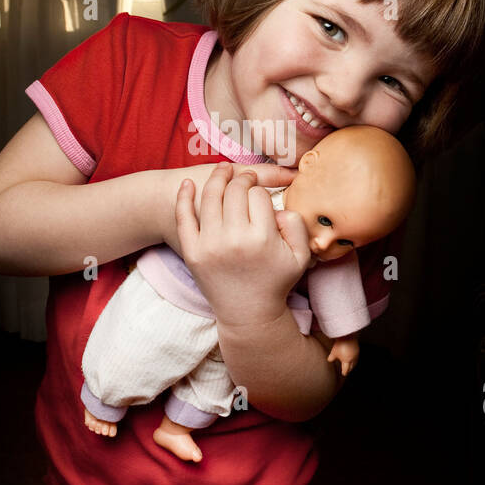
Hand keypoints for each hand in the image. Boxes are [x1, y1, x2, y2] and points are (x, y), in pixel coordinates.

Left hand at [175, 162, 310, 325]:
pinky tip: (188, 183)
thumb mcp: (301, 256)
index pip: (258, 195)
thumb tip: (277, 205)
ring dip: (217, 178)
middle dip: (242, 178)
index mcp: (262, 238)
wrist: (248, 313)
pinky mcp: (192, 252)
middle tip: (245, 177)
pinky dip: (183, 197)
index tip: (260, 194)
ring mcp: (210, 245)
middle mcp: (234, 239)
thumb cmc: (276, 282)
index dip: (261, 190)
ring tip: (222, 170)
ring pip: (210, 196)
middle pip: (235, 191)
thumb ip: (297, 224)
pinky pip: (183, 217)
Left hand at [326, 335, 359, 376]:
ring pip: (355, 363)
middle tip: (347, 371)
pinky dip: (354, 360)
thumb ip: (331, 357)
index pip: (346, 369)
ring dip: (352, 365)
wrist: (347, 336)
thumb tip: (329, 360)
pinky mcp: (357, 350)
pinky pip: (356, 358)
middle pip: (351, 367)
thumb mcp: (334, 352)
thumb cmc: (340, 344)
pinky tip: (352, 358)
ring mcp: (356, 355)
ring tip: (350, 366)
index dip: (344, 372)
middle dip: (349, 369)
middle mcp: (352, 359)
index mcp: (347, 361)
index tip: (344, 374)